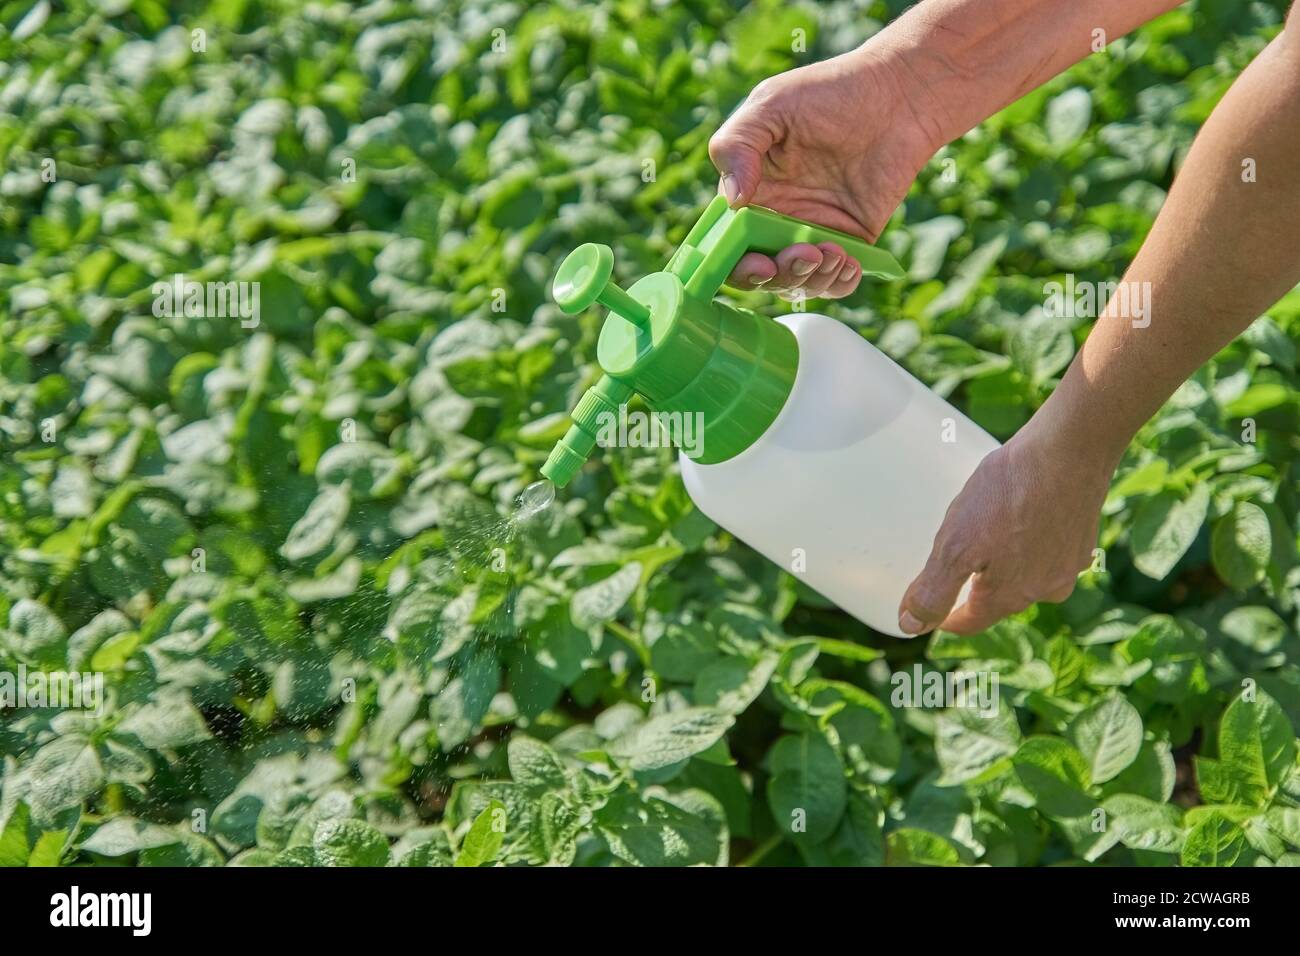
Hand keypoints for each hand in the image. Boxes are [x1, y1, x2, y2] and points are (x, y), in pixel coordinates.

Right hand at [708, 47, 938, 297]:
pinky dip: (838, 283)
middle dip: (775, 276)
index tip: (756, 261)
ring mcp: (813, 231)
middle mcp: (776, 217)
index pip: (726, 242)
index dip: (732, 263)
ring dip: (811, 279)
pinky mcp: (850, 240)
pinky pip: (836, 280)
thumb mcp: (771, 106)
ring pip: (798, 281)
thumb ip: (738, 146)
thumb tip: (733, 201)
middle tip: (802, 255)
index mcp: (749, 191)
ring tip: (832, 251)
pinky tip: (847, 262)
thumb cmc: (830, 92)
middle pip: (760, 272)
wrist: (898, 94)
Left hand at [897, 423, 1115, 635]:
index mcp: (1012, 595)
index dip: (948, 618)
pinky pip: (1046, 552)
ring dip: (1004, 566)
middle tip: (956, 568)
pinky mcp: (1083, 536)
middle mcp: (1047, 588)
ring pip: (1026, 575)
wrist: (1069, 449)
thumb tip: (910, 626)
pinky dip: (1028, 544)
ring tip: (987, 541)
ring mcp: (1070, 563)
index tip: (934, 613)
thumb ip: (933, 590)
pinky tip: (1020, 520)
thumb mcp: (956, 545)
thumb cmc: (1009, 494)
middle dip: (976, 588)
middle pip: (1000, 599)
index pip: (973, 622)